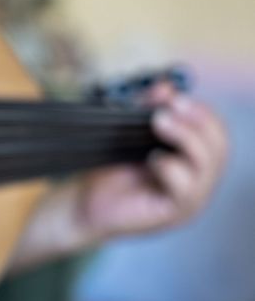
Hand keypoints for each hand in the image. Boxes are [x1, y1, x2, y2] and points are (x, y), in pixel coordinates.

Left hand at [77, 83, 226, 238]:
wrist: (81, 203)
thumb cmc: (108, 168)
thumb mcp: (128, 132)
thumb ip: (147, 110)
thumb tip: (166, 87)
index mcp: (193, 160)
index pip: (216, 132)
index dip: (200, 111)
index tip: (173, 95)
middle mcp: (198, 180)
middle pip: (219, 146)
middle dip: (197, 120)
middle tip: (170, 105)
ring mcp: (189, 199)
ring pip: (207, 166)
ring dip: (186, 137)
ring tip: (158, 122)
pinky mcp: (173, 214)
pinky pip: (186, 189)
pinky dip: (171, 168)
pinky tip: (152, 158)